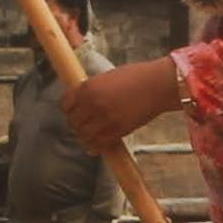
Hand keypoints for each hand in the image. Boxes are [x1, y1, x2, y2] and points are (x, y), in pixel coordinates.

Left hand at [66, 53, 184, 148]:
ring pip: (83, 135)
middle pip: (72, 121)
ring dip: (85, 135)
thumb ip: (92, 90)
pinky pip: (99, 144)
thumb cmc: (137, 76)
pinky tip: (97, 143)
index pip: (64, 104)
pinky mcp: (117, 131)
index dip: (68, 108)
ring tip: (90, 133)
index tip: (72, 110)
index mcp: (88, 87)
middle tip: (83, 122)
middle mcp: (93, 104)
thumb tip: (81, 101)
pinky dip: (95, 145)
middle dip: (76, 122)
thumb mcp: (107, 77)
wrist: (158, 85)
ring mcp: (105, 119)